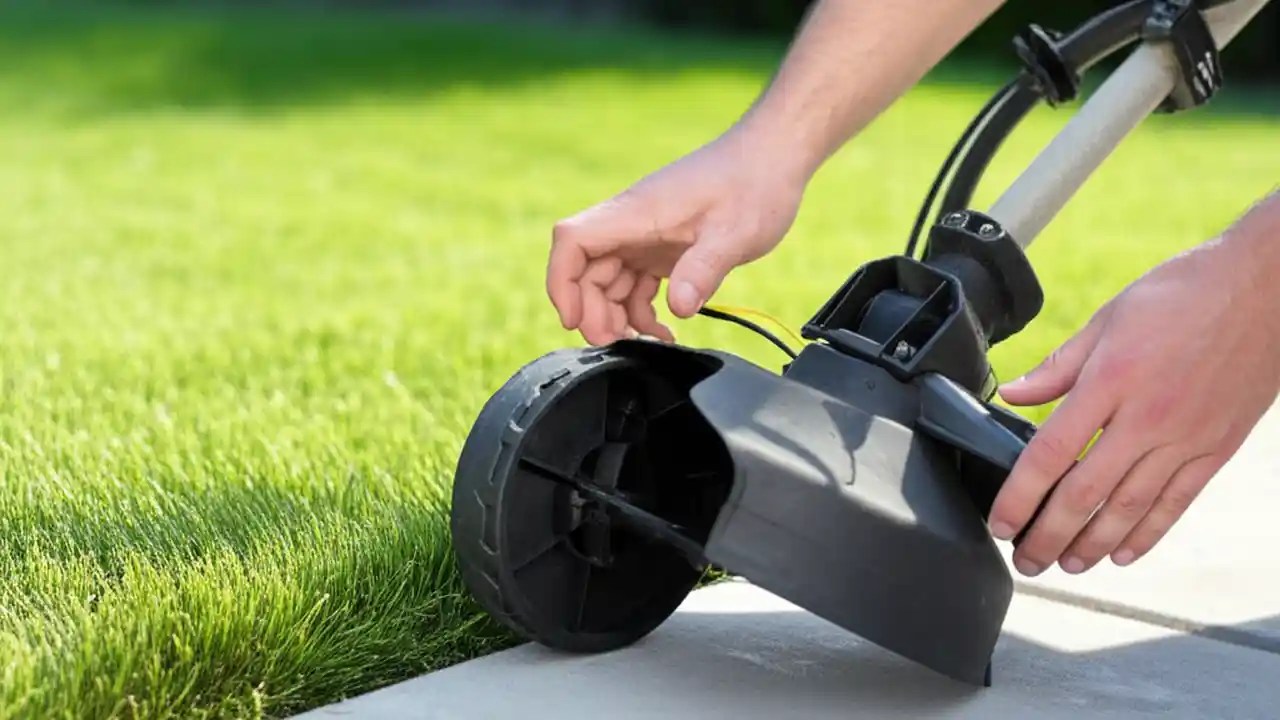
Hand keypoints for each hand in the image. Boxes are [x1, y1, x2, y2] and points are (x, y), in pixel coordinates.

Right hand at [546, 127, 807, 345]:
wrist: (773, 156)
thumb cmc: (754, 182)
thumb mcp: (735, 231)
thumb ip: (704, 269)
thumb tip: (679, 309)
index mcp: (637, 213)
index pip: (572, 242)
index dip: (562, 282)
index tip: (573, 319)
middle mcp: (632, 222)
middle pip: (585, 269)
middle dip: (592, 311)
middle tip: (618, 343)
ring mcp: (645, 234)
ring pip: (608, 278)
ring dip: (615, 314)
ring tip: (641, 343)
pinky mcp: (662, 245)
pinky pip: (634, 281)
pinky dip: (640, 308)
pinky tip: (664, 329)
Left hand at [987, 229, 1279, 575]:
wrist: (1266, 288)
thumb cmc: (1183, 294)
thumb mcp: (1109, 319)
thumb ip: (1058, 366)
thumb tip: (1011, 394)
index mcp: (1110, 380)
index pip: (1052, 453)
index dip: (1021, 495)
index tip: (1001, 523)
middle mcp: (1147, 417)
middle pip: (1086, 493)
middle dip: (1050, 534)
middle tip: (1026, 561)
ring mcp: (1186, 437)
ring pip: (1130, 507)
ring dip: (1093, 543)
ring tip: (1067, 564)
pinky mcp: (1217, 447)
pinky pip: (1177, 501)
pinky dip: (1148, 532)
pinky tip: (1123, 553)